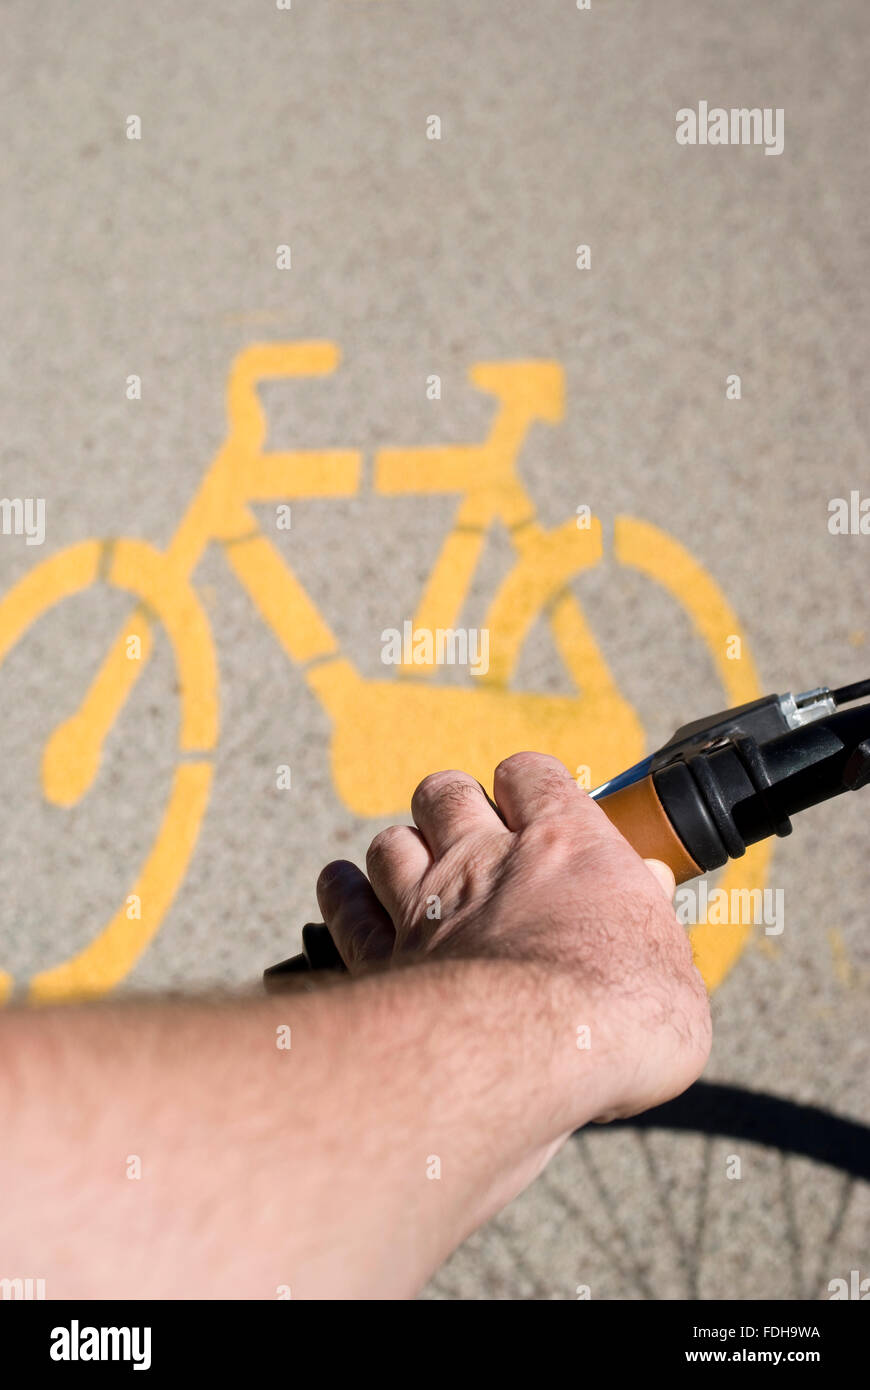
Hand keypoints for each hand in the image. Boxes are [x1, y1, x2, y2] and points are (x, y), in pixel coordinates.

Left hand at [316, 751, 710, 1127]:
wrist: (532, 1052)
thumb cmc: (622, 1013)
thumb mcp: (674, 969)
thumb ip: (653, 920)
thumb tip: (653, 887)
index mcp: (565, 842)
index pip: (532, 774)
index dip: (528, 785)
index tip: (534, 805)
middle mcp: (487, 857)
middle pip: (446, 792)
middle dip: (452, 804)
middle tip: (468, 834)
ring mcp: (426, 902)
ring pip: (390, 842)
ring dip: (399, 850)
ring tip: (413, 869)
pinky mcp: (383, 955)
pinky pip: (345, 909)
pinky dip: (342, 896)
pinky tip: (343, 891)